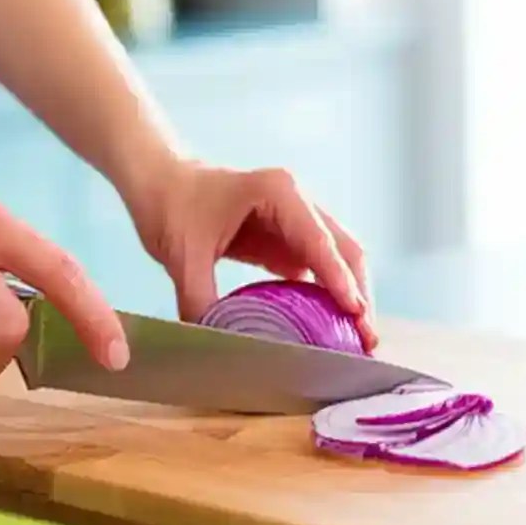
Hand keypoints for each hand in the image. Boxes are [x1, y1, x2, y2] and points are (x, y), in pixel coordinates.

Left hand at [126, 159, 377, 350]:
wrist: (159, 179)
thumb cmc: (170, 202)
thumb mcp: (181, 253)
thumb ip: (199, 299)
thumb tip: (215, 344)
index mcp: (278, 192)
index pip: (318, 241)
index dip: (339, 279)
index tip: (356, 313)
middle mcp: (298, 201)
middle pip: (345, 249)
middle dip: (359, 293)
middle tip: (366, 338)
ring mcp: (297, 219)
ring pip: (338, 259)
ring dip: (350, 296)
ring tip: (357, 339)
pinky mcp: (287, 238)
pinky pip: (316, 269)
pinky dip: (327, 297)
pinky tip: (328, 328)